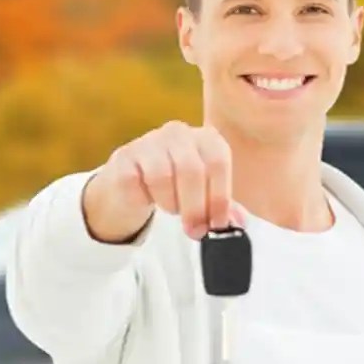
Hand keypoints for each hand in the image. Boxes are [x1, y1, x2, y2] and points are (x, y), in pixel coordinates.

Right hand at [83, 121, 246, 241]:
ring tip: (172, 209)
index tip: (218, 224)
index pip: (218, 161)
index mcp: (205, 138)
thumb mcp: (203, 196)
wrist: (129, 188)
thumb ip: (222, 207)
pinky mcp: (125, 157)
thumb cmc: (173, 188)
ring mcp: (149, 142)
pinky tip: (150, 200)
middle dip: (196, 207)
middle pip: (192, 169)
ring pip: (164, 175)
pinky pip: (138, 181)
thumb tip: (238, 223)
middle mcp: (178, 133)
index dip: (219, 196)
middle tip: (196, 230)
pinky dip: (147, 198)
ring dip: (171, 202)